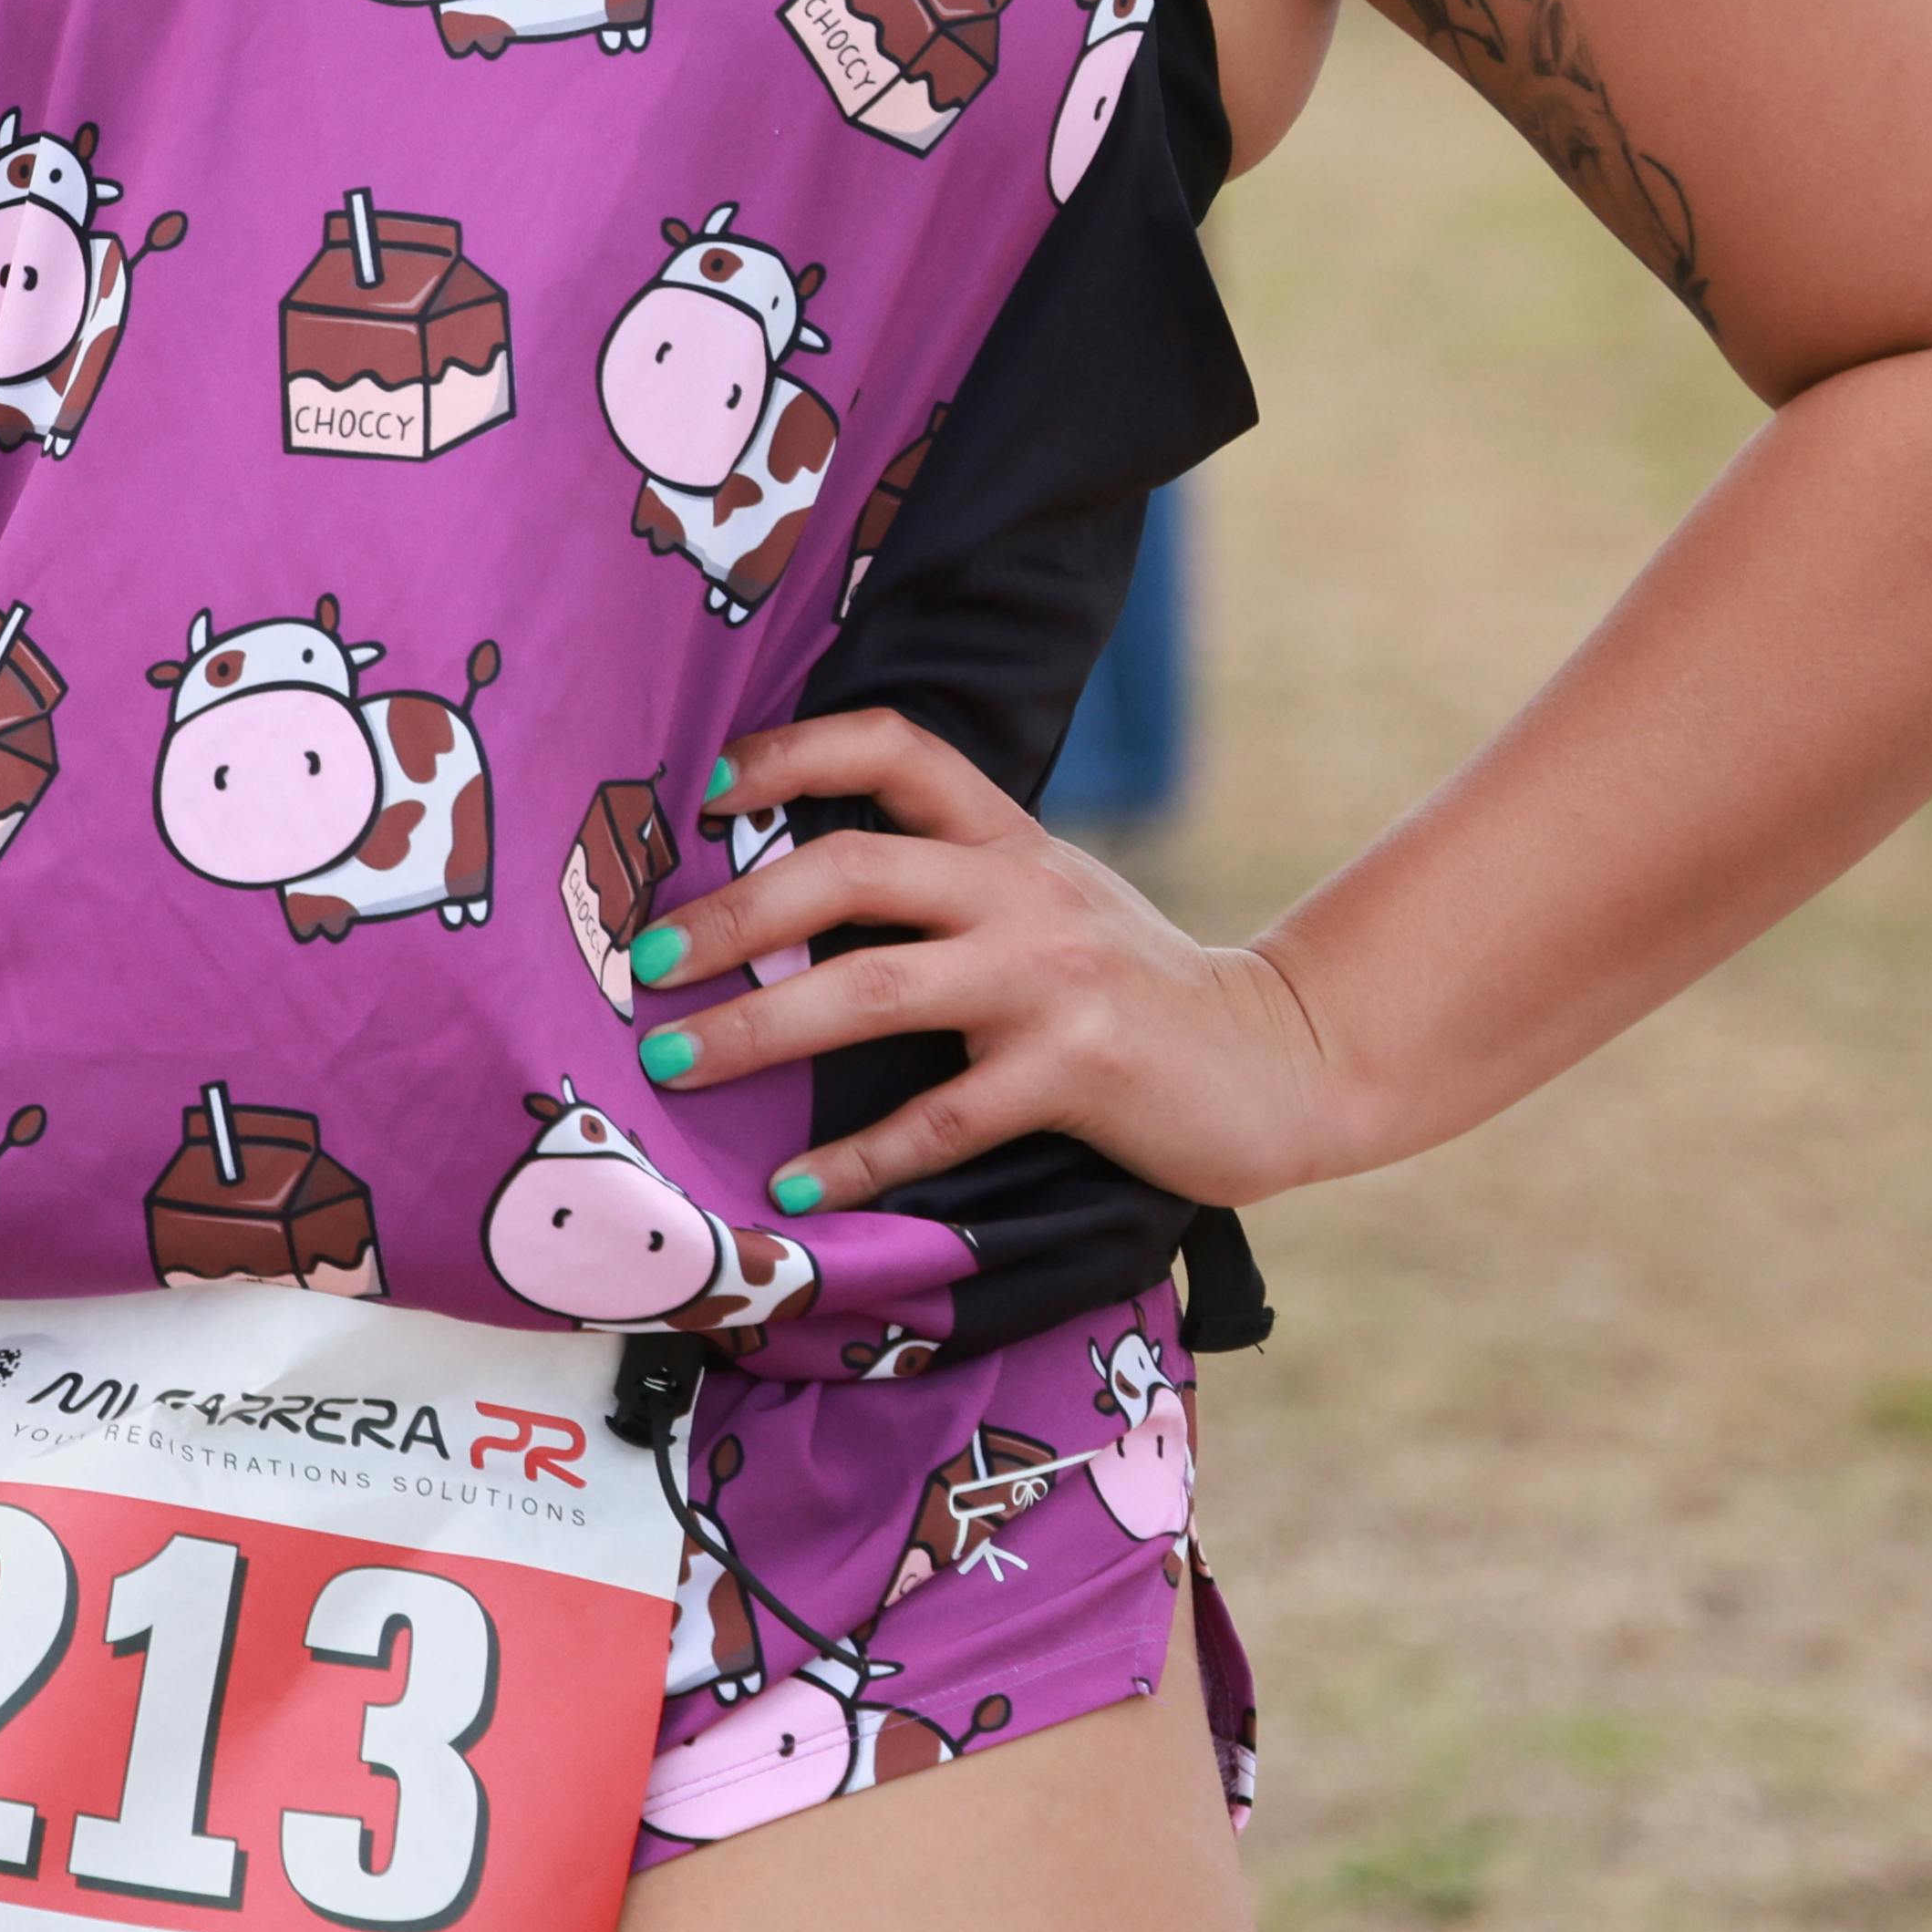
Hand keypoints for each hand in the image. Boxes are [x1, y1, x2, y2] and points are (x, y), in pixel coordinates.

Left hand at [635, 711, 1368, 1219]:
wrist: (1281, 1062)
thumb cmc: (1131, 987)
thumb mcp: (1046, 902)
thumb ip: (947, 884)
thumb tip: (785, 897)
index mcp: (1008, 837)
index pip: (895, 747)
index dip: (794, 751)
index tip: (706, 789)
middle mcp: (1022, 891)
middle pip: (851, 867)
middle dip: (735, 912)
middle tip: (651, 962)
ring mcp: (1052, 979)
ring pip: (874, 987)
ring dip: (760, 1027)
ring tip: (674, 1061)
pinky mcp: (1077, 1072)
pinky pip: (942, 1115)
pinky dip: (859, 1155)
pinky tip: (794, 1184)